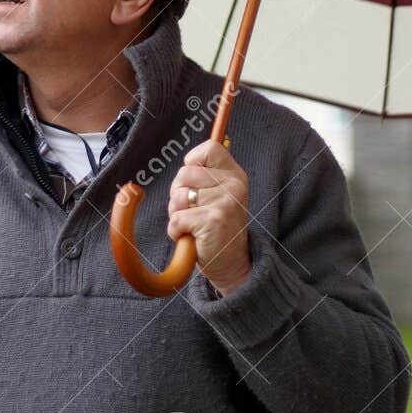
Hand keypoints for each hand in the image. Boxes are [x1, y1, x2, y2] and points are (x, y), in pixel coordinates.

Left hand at [167, 139, 251, 295]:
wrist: (232, 264)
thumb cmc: (217, 228)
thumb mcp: (219, 195)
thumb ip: (205, 176)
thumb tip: (187, 159)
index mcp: (235, 175)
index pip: (209, 148)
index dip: (192, 163)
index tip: (194, 182)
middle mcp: (233, 185)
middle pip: (184, 173)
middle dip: (178, 194)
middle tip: (194, 211)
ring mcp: (225, 202)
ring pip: (178, 197)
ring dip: (177, 214)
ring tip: (194, 225)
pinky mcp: (213, 220)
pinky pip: (176, 219)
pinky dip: (176, 231)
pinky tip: (192, 238)